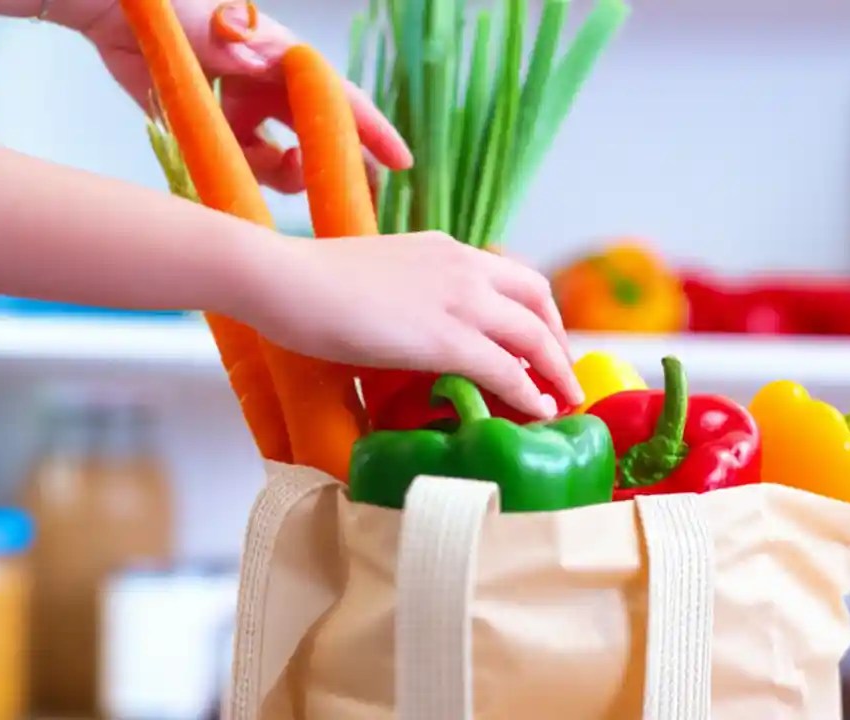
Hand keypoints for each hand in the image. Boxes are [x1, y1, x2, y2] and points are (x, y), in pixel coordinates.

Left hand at [61, 0, 410, 190]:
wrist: (118, 10)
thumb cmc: (177, 9)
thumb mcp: (223, 29)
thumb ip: (251, 53)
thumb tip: (275, 71)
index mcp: (289, 62)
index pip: (344, 102)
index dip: (375, 133)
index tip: (402, 163)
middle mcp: (276, 87)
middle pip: (324, 137)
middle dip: (340, 168)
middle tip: (356, 203)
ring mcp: (248, 108)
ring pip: (284, 160)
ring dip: (284, 174)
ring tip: (273, 170)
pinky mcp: (219, 125)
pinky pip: (244, 163)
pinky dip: (243, 173)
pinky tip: (231, 167)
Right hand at [241, 232, 583, 418]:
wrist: (286, 279)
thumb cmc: (313, 283)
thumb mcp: (381, 277)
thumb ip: (412, 294)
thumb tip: (415, 329)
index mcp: (448, 249)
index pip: (514, 276)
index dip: (538, 312)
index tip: (543, 341)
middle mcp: (464, 267)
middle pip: (538, 300)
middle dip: (558, 340)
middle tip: (562, 374)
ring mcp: (458, 300)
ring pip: (533, 336)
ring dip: (555, 371)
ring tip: (563, 400)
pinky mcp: (445, 337)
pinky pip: (505, 370)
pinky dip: (528, 393)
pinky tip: (536, 411)